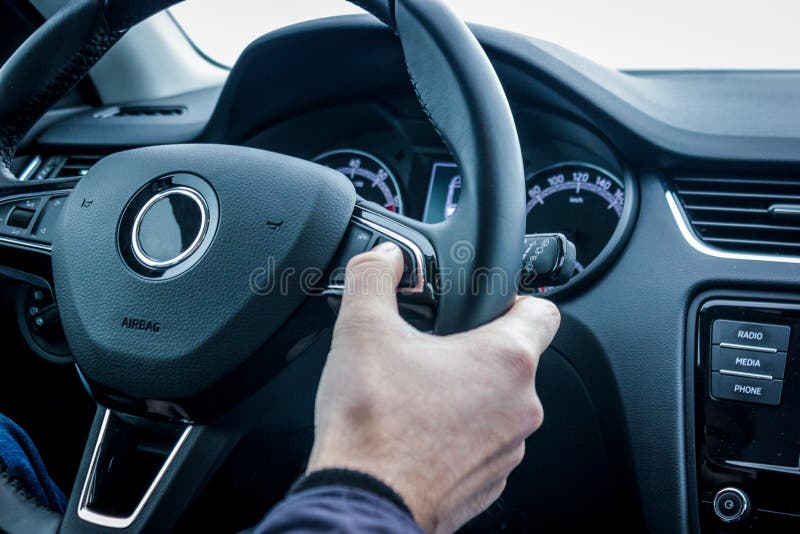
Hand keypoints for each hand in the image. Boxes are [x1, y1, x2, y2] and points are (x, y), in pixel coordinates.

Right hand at [307, 242, 560, 532]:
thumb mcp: (362, 330)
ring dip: (469, 394)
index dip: (516, 299)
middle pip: (515, 361)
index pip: (543, 311)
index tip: (488, 305)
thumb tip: (383, 256)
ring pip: (499, 406)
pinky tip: (418, 432)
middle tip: (431, 351)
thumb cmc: (372, 426)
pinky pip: (484, 444)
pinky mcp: (488, 483)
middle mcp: (521, 408)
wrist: (361, 500)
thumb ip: (374, 277)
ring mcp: (508, 450)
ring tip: (418, 394)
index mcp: (505, 361)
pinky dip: (460, 434)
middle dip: (476, 350)